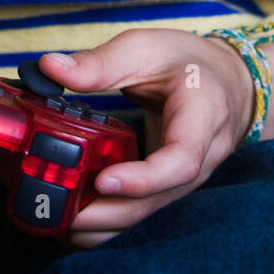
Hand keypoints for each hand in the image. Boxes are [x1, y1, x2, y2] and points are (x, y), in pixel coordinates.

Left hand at [39, 28, 256, 249]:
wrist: (225, 81)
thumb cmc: (186, 61)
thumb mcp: (145, 48)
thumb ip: (100, 62)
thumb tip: (49, 67)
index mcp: (203, 116)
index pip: (182, 160)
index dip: (144, 178)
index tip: (103, 180)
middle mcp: (202, 158)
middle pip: (157, 200)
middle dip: (108, 214)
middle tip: (60, 215)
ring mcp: (188, 180)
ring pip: (148, 214)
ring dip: (104, 226)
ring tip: (56, 222)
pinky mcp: (170, 187)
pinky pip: (142, 210)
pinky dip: (108, 220)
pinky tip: (71, 219)